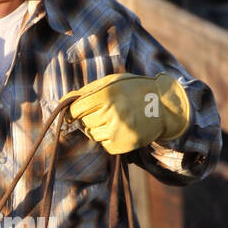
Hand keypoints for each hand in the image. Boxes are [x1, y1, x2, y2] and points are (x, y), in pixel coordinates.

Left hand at [65, 71, 190, 154]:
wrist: (163, 106)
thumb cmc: (133, 90)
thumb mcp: (112, 82)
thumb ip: (87, 91)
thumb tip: (63, 101)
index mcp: (107, 94)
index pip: (76, 109)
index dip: (71, 111)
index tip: (72, 113)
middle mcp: (111, 113)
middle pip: (83, 122)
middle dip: (88, 117)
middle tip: (103, 111)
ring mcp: (118, 131)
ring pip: (92, 134)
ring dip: (97, 128)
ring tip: (113, 118)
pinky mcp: (123, 145)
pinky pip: (104, 144)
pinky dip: (107, 138)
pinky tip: (120, 128)